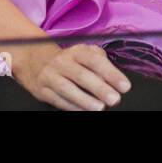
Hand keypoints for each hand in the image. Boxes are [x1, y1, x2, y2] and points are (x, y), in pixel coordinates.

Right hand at [8, 41, 131, 110]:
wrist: (36, 62)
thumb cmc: (70, 60)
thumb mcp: (85, 53)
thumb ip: (100, 61)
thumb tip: (112, 78)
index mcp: (77, 51)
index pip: (95, 61)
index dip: (111, 73)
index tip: (125, 86)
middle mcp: (62, 62)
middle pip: (82, 76)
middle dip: (100, 88)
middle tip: (115, 99)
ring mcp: (50, 76)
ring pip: (67, 89)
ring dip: (85, 100)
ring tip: (100, 108)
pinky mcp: (42, 90)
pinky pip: (58, 100)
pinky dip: (73, 107)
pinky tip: (84, 111)